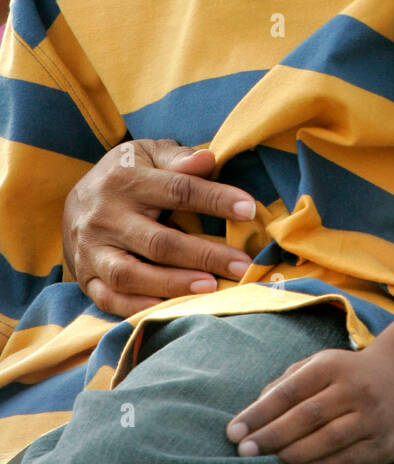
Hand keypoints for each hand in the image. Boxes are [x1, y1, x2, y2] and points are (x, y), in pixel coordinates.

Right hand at [63, 138, 255, 316]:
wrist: (74, 201)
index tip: (249, 209)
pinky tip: (171, 310)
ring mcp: (93, 250)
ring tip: (211, 287)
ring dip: (173, 285)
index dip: (215, 199)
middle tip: (241, 264)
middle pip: (159, 241)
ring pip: (132, 274)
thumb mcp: (149, 154)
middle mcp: (106, 216)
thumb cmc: (126, 175)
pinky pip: (110, 299)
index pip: (178, 190)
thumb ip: (178, 158)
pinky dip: (139, 308)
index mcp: (126, 180)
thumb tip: (208, 159)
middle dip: (204, 254)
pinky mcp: (86, 277)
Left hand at [225, 336, 393, 463]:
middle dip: (270, 436)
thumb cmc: (348, 374)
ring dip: (291, 454)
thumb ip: (286, 383)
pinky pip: (344, 460)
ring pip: (326, 440)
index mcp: (333, 366)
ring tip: (266, 462)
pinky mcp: (382, 445)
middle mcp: (355, 389)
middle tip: (244, 451)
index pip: (290, 391)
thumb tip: (254, 411)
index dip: (259, 412)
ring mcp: (372, 418)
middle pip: (306, 416)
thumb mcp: (319, 365)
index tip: (233, 431)